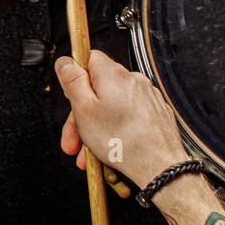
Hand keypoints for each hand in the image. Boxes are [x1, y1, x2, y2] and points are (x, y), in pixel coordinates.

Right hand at [54, 50, 189, 189]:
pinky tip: (109, 148)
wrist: (159, 166)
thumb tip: (66, 62)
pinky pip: (128, 116)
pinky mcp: (155, 112)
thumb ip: (72, 80)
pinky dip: (116, 130)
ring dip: (96, 127)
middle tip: (73, 138)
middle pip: (98, 88)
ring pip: (112, 106)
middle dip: (81, 115)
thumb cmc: (123, 141)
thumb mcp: (83, 109)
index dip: (75, 77)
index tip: (70, 95)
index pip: (89, 59)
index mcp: (113, 75)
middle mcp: (133, 80)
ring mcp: (147, 96)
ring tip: (89, 152)